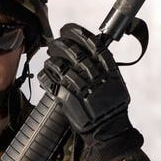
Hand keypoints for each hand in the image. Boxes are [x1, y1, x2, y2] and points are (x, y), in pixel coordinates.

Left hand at [38, 23, 142, 160]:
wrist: (110, 131)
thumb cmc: (113, 108)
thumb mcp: (116, 83)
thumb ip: (105, 67)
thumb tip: (92, 49)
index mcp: (110, 70)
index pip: (93, 45)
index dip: (78, 33)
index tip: (67, 29)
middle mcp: (96, 77)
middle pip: (75, 53)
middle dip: (60, 45)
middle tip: (53, 43)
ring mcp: (83, 89)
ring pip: (62, 68)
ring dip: (51, 61)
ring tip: (49, 59)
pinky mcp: (70, 101)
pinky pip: (54, 85)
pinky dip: (46, 77)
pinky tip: (44, 74)